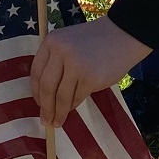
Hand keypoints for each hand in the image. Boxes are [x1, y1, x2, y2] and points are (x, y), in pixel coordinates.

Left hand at [30, 16, 150, 127]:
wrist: (123, 35)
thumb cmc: (95, 41)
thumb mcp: (69, 43)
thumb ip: (55, 61)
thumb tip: (44, 95)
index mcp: (52, 42)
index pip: (36, 72)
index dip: (35, 92)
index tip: (38, 104)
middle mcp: (61, 52)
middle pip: (46, 87)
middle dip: (45, 107)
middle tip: (45, 121)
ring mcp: (76, 65)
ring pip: (61, 96)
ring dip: (58, 112)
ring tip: (57, 122)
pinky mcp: (90, 78)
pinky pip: (77, 97)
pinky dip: (73, 106)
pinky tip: (72, 110)